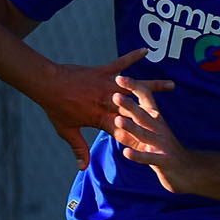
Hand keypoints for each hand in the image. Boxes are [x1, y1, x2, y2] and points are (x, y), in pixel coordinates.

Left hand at [40, 50, 174, 169]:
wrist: (48, 85)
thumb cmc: (56, 108)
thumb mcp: (66, 130)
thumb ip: (78, 149)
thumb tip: (83, 168)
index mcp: (102, 118)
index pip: (123, 130)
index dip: (137, 136)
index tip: (153, 142)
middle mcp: (109, 102)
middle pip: (136, 110)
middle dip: (153, 114)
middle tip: (170, 118)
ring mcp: (107, 86)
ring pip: (135, 87)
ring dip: (154, 85)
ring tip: (171, 85)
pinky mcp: (103, 72)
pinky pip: (120, 63)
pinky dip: (132, 56)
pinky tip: (145, 51)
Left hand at [111, 72, 193, 191]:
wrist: (189, 171)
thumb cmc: (165, 152)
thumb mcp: (151, 137)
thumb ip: (135, 129)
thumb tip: (118, 120)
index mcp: (156, 120)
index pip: (146, 99)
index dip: (134, 87)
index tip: (119, 77)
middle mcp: (160, 129)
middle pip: (143, 114)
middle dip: (129, 105)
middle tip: (115, 95)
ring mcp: (162, 145)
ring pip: (145, 134)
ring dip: (131, 127)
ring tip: (118, 121)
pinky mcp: (163, 161)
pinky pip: (148, 158)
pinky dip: (138, 155)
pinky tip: (126, 152)